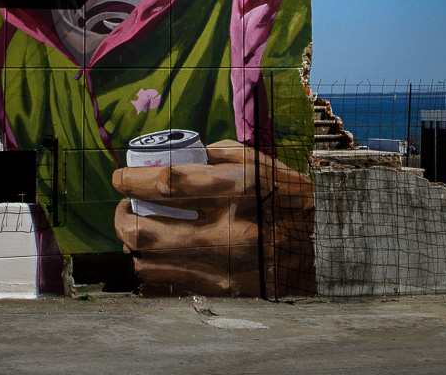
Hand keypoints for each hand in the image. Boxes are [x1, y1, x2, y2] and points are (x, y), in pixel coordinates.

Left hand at [113, 140, 314, 297]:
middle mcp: (228, 229)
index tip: (119, 176)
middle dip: (122, 216)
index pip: (168, 184)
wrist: (325, 243)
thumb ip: (213, 156)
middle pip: (147, 230)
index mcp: (236, 189)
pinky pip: (167, 286)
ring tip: (136, 231)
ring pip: (150, 263)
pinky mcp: (225, 290)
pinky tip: (152, 258)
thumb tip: (169, 157)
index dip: (132, 180)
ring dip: (133, 245)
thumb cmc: (287, 195)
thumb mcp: (257, 161)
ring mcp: (225, 265)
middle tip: (122, 206)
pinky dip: (150, 271)